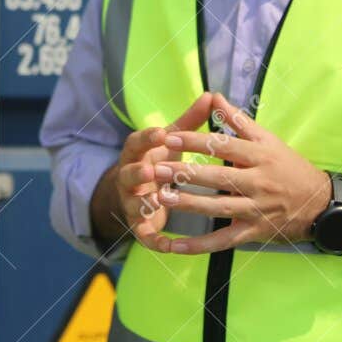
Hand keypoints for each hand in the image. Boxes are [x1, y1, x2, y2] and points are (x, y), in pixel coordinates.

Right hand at [108, 93, 214, 250]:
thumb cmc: (162, 159)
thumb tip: (212, 95)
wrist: (141, 192)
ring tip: (157, 203)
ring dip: (144, 204)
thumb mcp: (172, 141)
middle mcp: (131, 178)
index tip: (161, 132)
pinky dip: (155, 241)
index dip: (146, 138)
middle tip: (151, 171)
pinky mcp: (140, 226)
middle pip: (129, 174)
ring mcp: (133, 203)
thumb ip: (190, 122)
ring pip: (134, 204)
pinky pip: (145, 235)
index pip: (136, 143)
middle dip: (138, 173)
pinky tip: (169, 246)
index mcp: (138, 154)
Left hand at [147, 92, 331, 254]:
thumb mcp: (268, 140)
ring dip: (189, 204)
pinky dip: (200, 245)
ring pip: (218, 208)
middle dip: (186, 173)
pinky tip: (176, 246)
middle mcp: (258, 182)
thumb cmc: (289, 167)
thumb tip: (213, 96)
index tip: (169, 137)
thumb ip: (238, 120)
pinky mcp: (254, 232)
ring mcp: (256, 209)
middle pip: (218, 177)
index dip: (195, 142)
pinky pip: (223, 240)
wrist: (320, 204)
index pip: (224, 146)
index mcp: (260, 155)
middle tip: (157, 169)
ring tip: (162, 198)